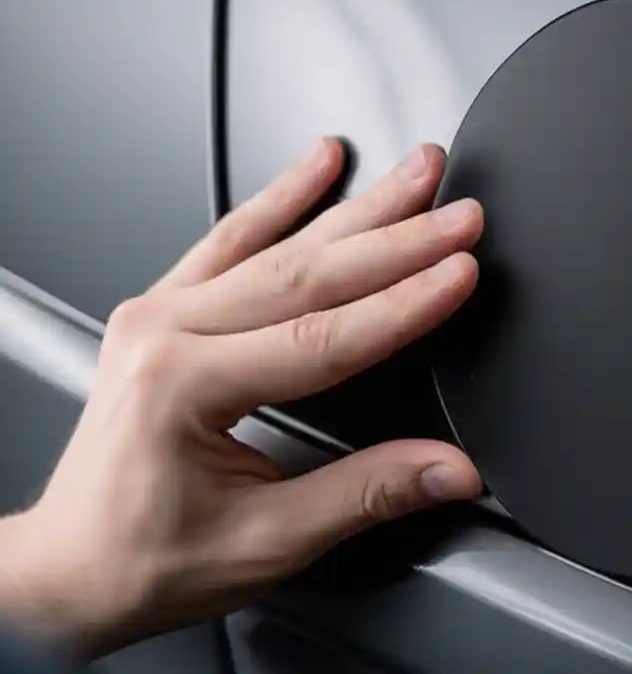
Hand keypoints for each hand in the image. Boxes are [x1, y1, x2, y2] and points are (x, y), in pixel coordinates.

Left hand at [0, 140, 484, 656]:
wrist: (69, 570)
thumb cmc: (144, 561)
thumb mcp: (267, 541)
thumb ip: (366, 494)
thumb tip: (449, 468)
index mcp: (183, 386)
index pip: (324, 336)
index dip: (404, 304)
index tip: (459, 271)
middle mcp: (164, 333)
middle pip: (307, 274)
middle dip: (398, 240)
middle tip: (461, 214)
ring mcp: (160, 313)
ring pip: (277, 244)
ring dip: (359, 205)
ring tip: (418, 173)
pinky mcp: (165, 310)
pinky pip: (231, 237)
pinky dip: (282, 196)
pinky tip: (321, 163)